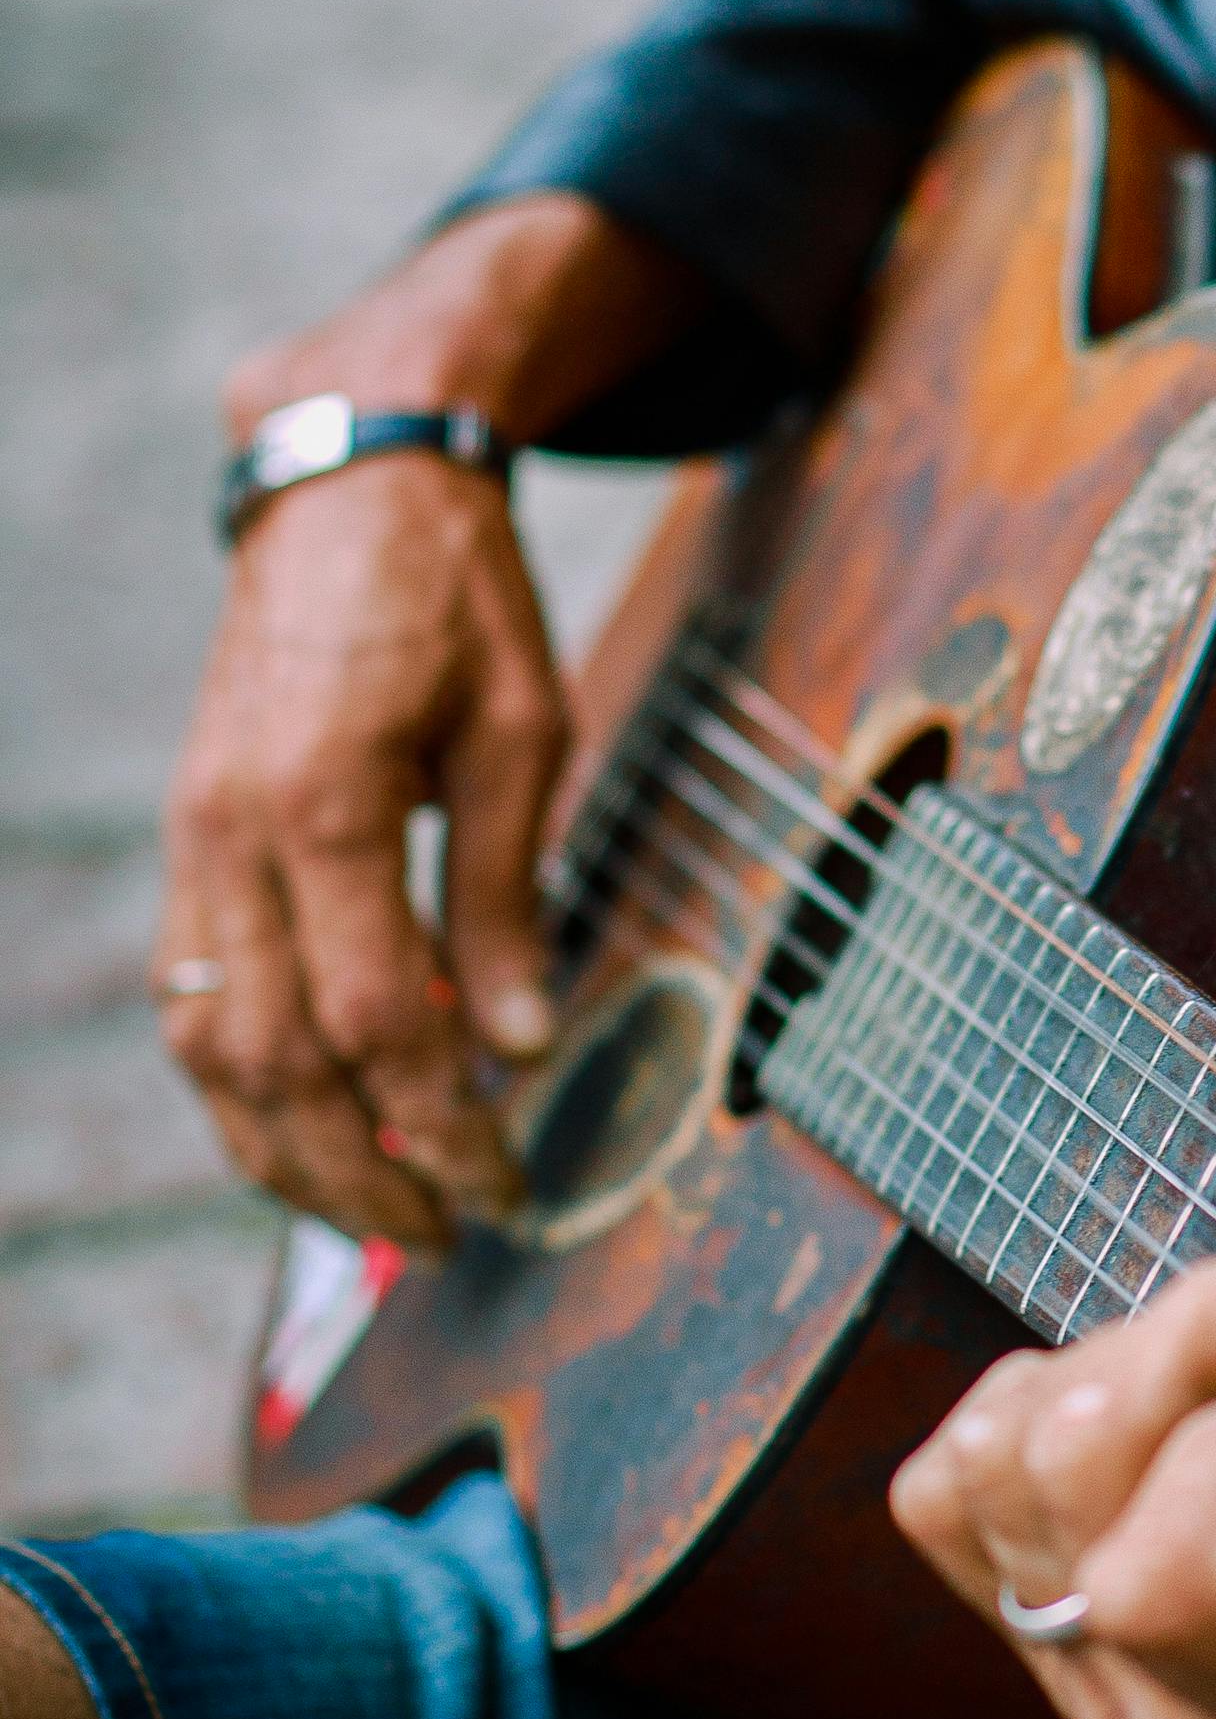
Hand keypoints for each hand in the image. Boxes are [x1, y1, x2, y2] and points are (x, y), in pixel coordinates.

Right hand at [155, 191, 705, 1244]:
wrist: (346, 487)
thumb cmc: (455, 598)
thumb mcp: (525, 732)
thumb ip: (510, 897)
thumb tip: (518, 1049)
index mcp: (326, 805)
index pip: (380, 1018)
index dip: (443, 1121)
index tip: (507, 1181)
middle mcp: (232, 837)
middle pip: (273, 1062)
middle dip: (359, 1170)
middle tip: (450, 1232)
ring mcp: (192, 843)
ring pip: (206, 1046)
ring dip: (284, 1149)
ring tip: (377, 1210)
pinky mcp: (187, 842)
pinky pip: (191, 997)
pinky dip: (243, 1082)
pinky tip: (308, 1127)